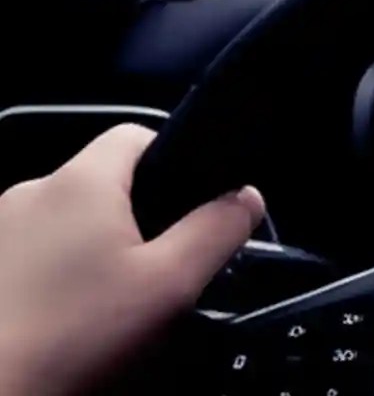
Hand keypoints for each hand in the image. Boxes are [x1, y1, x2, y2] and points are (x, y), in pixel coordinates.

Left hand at [0, 124, 263, 395]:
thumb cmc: (72, 337)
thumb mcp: (169, 285)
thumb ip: (216, 231)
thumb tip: (246, 197)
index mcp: (80, 181)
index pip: (135, 134)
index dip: (172, 162)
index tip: (189, 210)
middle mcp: (29, 192)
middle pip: (102, 184)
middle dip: (133, 220)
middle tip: (154, 273)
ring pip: (65, 222)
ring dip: (89, 250)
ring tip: (104, 305)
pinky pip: (31, 252)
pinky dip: (53, 274)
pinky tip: (63, 317)